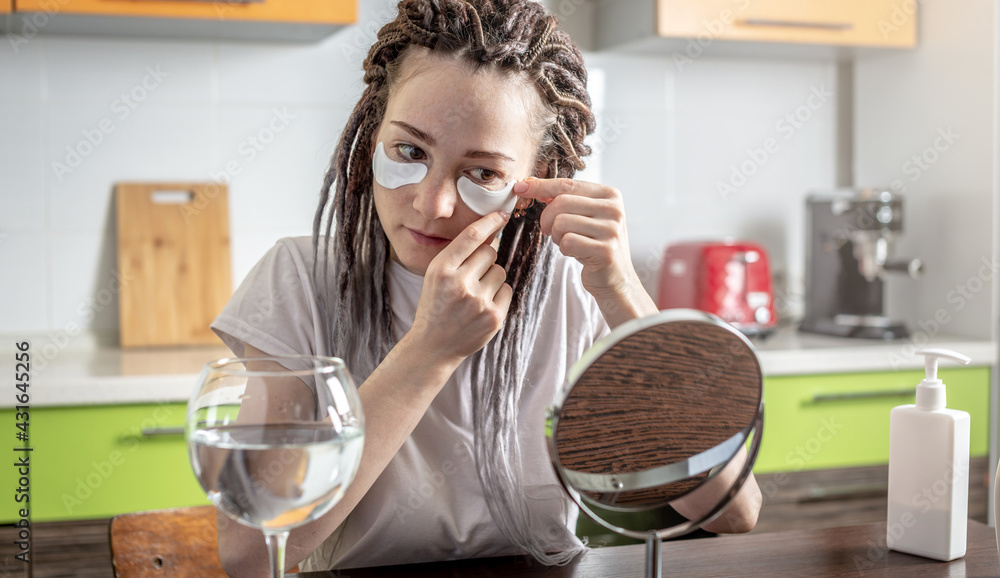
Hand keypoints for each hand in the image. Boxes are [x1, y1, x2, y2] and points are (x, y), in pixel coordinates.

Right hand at [406, 211, 513, 365]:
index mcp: (441, 269)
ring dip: (491, 278)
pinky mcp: (494, 317)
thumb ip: (459, 255)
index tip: (502, 214)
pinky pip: (507, 290)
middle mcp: (460, 284)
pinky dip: (498, 295)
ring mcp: (479, 302)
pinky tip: (481, 306)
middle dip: (484, 260)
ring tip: (474, 295)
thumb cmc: (435, 305)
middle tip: (471, 276)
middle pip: (490, 252)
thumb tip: (491, 233)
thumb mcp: (436, 275)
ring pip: (500, 271)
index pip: (471, 236)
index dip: (489, 222)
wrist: (433, 346)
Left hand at [513, 178, 656, 326]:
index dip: (541, 186)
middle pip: (561, 202)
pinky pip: (567, 242)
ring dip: (557, 236)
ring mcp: (611, 230)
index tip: (520, 188)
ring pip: (561, 222)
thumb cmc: (594, 245)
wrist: (615, 278)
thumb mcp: (584, 216)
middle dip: (547, 218)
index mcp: (609, 195)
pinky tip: (576, 253)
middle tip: (550, 231)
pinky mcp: (605, 250)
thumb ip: (564, 199)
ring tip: (569, 243)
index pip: (567, 184)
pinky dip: (564, 249)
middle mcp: (613, 209)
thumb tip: (529, 184)